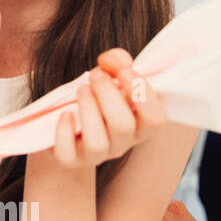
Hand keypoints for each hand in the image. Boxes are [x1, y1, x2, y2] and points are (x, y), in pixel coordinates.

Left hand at [47, 49, 165, 169]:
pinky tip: (65, 114)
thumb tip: (112, 61)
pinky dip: (64, 131)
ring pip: (97, 142)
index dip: (142, 95)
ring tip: (81, 89)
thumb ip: (117, 62)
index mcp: (140, 125)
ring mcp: (96, 155)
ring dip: (88, 108)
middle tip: (95, 75)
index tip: (124, 71)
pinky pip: (68, 154)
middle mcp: (122, 144)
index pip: (155, 120)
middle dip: (108, 94)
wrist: (64, 127)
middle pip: (123, 126)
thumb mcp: (109, 77)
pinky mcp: (70, 160)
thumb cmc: (95, 98)